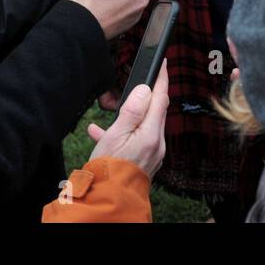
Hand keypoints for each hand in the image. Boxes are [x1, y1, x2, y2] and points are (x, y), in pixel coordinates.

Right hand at [88, 61, 168, 178]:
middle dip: (147, 95)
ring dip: (131, 116)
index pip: (161, 98)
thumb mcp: (115, 136)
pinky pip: (137, 139)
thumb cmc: (108, 171)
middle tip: (140, 81)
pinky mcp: (145, 162)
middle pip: (156, 111)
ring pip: (144, 125)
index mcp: (151, 134)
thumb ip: (131, 111)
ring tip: (111, 112)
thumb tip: (145, 89)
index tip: (163, 63)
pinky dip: (125, 133)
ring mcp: (152, 154)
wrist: (108, 201)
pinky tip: (101, 133)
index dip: (161, 79)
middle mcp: (157, 144)